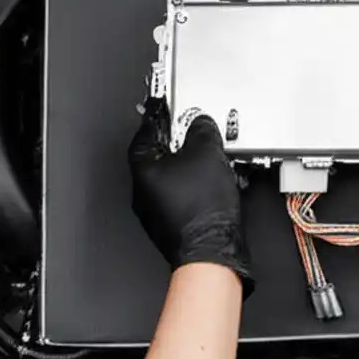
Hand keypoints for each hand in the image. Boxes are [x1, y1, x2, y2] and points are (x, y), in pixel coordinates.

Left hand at [128, 100, 252, 293]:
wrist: (212, 251)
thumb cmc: (201, 210)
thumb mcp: (206, 151)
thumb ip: (200, 129)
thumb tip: (199, 123)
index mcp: (142, 168)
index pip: (145, 131)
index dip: (159, 116)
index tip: (164, 107)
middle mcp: (143, 190)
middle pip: (159, 154)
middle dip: (181, 143)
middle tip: (196, 133)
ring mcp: (156, 210)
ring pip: (174, 176)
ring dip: (192, 166)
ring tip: (213, 161)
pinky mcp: (173, 223)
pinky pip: (183, 195)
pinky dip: (198, 186)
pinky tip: (216, 184)